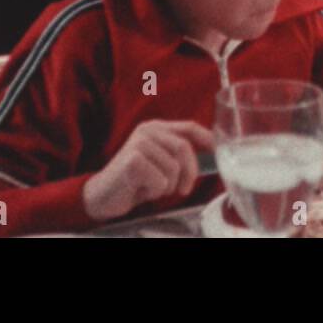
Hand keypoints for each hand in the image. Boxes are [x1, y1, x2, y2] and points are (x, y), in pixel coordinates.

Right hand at [83, 120, 213, 221]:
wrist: (103, 195)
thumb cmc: (136, 181)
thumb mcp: (160, 162)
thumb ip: (179, 153)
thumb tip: (213, 153)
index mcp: (156, 127)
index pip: (189, 127)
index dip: (207, 138)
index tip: (218, 150)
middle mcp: (148, 131)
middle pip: (184, 148)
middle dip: (189, 173)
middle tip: (183, 189)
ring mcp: (139, 143)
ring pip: (174, 168)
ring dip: (167, 186)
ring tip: (152, 187)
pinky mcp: (133, 160)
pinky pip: (160, 181)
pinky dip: (155, 191)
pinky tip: (141, 189)